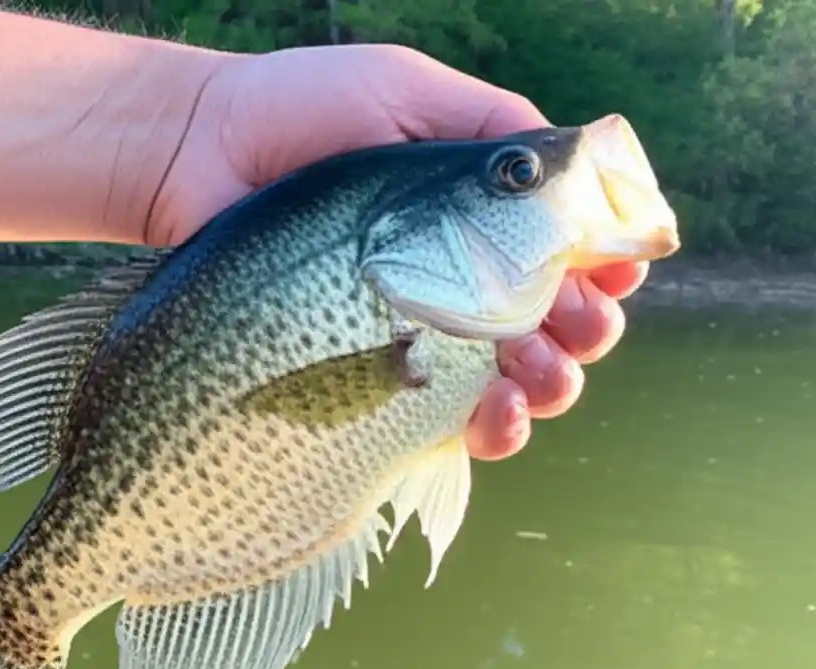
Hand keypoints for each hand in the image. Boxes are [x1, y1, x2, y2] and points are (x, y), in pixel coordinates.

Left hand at [146, 44, 648, 461]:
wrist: (198, 156)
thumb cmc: (299, 112)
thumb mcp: (407, 92)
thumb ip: (494, 128)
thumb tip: (581, 173)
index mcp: (480, 212)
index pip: (572, 249)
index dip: (609, 265)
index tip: (618, 270)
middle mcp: (458, 275)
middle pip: (559, 322)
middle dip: (586, 332)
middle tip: (576, 327)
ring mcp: (417, 329)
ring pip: (515, 379)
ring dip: (549, 386)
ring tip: (538, 377)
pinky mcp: (368, 373)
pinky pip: (446, 419)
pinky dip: (491, 428)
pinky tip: (496, 416)